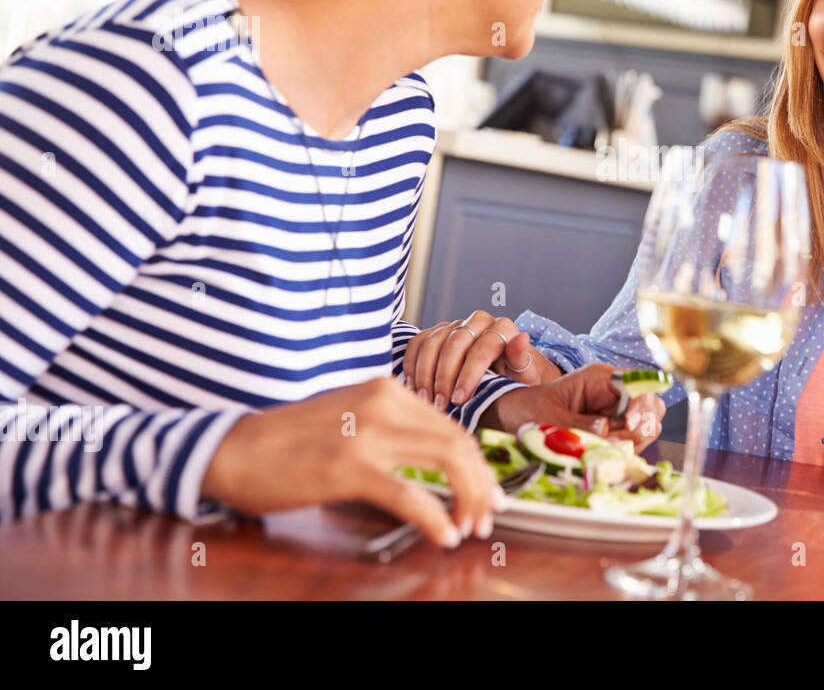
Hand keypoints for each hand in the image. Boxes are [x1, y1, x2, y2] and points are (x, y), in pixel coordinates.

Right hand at [200, 377, 501, 548]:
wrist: (231, 448)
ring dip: (469, 498)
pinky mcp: (348, 468)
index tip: (487, 489)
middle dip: (482, 482)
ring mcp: (366, 434)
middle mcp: (383, 403)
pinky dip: (435, 518)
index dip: (477, 462)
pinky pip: (410, 495)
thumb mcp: (348, 415)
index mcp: (385, 390)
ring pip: (446, 461)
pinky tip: (444, 534)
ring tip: (472, 525)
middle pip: (458, 442)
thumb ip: (391, 427)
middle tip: (489, 512)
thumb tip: (433, 455)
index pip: (452, 425)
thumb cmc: (287, 440)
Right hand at [404, 311, 561, 410]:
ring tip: (426, 399)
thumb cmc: (518, 379)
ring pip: (434, 342)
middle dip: (445, 376)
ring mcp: (457, 325)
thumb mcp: (526, 374)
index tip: (459, 399)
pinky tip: (414, 386)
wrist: (507, 375)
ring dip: (425, 372)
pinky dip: (413, 363)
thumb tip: (521, 338)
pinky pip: (419, 342)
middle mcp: (479, 321)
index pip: (482, 348)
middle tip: (440, 404)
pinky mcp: (439, 332)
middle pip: (455, 343)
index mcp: (503, 328)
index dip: (469, 374)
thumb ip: (522, 358)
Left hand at [482, 364, 666, 452]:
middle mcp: (614, 392)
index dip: (641, 404)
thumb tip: (606, 429)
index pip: (639, 383)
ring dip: (632, 442)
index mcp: (600, 378)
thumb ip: (579, 424)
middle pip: (651, 406)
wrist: (515, 417)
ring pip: (645, 425)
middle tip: (617, 443)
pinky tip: (605, 454)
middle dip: (640, 428)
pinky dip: (624, 451)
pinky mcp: (613, 429)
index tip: (630, 425)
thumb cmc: (530, 408)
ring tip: (606, 450)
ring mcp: (615, 411)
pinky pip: (631, 440)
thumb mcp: (550, 416)